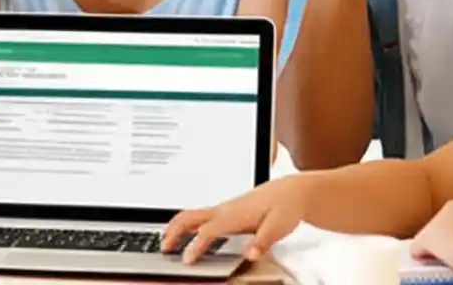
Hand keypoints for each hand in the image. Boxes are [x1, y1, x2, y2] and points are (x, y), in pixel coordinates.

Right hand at [162, 176, 314, 263]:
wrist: (289, 192)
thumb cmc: (284, 207)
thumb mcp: (279, 225)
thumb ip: (264, 241)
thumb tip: (250, 254)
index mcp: (234, 215)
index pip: (208, 231)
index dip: (196, 246)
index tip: (186, 260)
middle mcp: (224, 211)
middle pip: (189, 217)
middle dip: (172, 231)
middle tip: (163, 248)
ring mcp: (222, 210)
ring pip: (190, 215)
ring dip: (175, 228)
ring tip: (166, 243)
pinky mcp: (224, 212)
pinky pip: (198, 217)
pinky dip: (185, 226)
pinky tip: (185, 236)